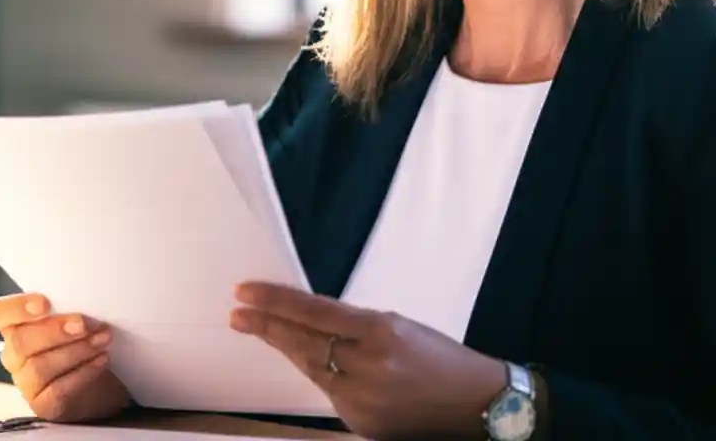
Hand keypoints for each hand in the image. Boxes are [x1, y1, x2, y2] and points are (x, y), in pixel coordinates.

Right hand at [0, 293, 130, 421]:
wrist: (105, 381)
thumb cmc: (85, 341)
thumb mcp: (76, 319)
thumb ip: (69, 306)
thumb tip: (84, 294)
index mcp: (16, 326)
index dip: (16, 307)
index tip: (45, 303)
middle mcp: (14, 355)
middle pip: (20, 341)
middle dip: (55, 331)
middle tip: (84, 324)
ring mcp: (26, 382)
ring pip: (39, 367)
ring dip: (76, 350)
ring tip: (103, 339)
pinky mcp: (43, 405)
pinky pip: (57, 390)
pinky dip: (83, 373)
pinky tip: (101, 360)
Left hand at [230, 283, 508, 440]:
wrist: (478, 404)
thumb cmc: (441, 358)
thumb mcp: (399, 327)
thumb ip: (356, 326)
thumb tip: (310, 320)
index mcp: (380, 331)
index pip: (313, 311)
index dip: (275, 301)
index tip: (244, 292)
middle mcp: (368, 366)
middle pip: (302, 342)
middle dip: (266, 326)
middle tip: (237, 313)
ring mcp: (362, 399)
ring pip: (310, 368)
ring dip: (284, 348)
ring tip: (257, 329)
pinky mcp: (361, 423)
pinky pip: (329, 393)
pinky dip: (317, 374)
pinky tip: (301, 358)